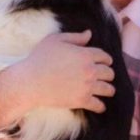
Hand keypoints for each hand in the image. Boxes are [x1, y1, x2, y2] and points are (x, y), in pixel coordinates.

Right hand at [0, 30, 114, 128]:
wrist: (31, 82)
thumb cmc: (40, 59)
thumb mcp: (55, 40)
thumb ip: (75, 37)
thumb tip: (89, 34)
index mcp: (86, 54)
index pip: (104, 57)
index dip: (106, 59)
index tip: (106, 62)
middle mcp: (90, 70)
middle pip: (109, 73)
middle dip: (108, 74)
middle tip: (106, 76)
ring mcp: (87, 86)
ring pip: (108, 89)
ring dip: (109, 89)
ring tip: (108, 91)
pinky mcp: (82, 100)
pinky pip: (98, 105)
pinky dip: (101, 106)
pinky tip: (100, 106)